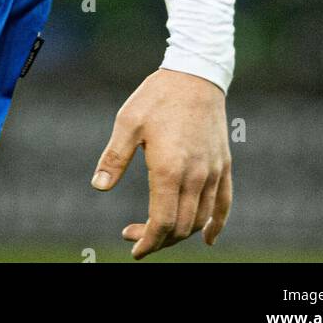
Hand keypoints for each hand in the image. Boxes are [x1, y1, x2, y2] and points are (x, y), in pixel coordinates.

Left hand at [90, 69, 231, 258]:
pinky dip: (215, 225)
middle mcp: (195, 176)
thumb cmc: (157, 96)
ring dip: (180, 233)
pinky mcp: (224, 165)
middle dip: (158, 239)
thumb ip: (114, 157)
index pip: (162, 223)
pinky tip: (206, 237)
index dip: (147, 241)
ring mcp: (213, 172)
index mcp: (169, 168)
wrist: (195, 73)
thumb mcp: (128, 121)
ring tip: (158, 230)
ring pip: (200, 219)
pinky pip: (224, 204)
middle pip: (181, 227)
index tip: (134, 249)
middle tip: (134, 233)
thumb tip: (98, 186)